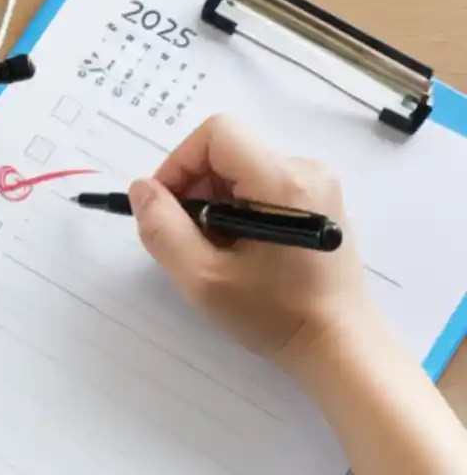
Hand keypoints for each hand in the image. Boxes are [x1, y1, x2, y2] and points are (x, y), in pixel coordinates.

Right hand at [129, 115, 372, 369]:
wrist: (340, 346)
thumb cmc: (275, 315)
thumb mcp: (203, 279)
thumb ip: (163, 228)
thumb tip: (142, 188)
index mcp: (282, 181)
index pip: (216, 134)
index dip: (180, 163)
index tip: (166, 207)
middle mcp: (306, 169)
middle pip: (227, 152)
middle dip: (195, 190)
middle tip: (189, 240)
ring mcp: (318, 184)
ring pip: (241, 170)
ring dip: (215, 203)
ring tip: (218, 251)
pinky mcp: (320, 201)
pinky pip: (262, 184)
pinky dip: (238, 209)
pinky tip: (241, 250)